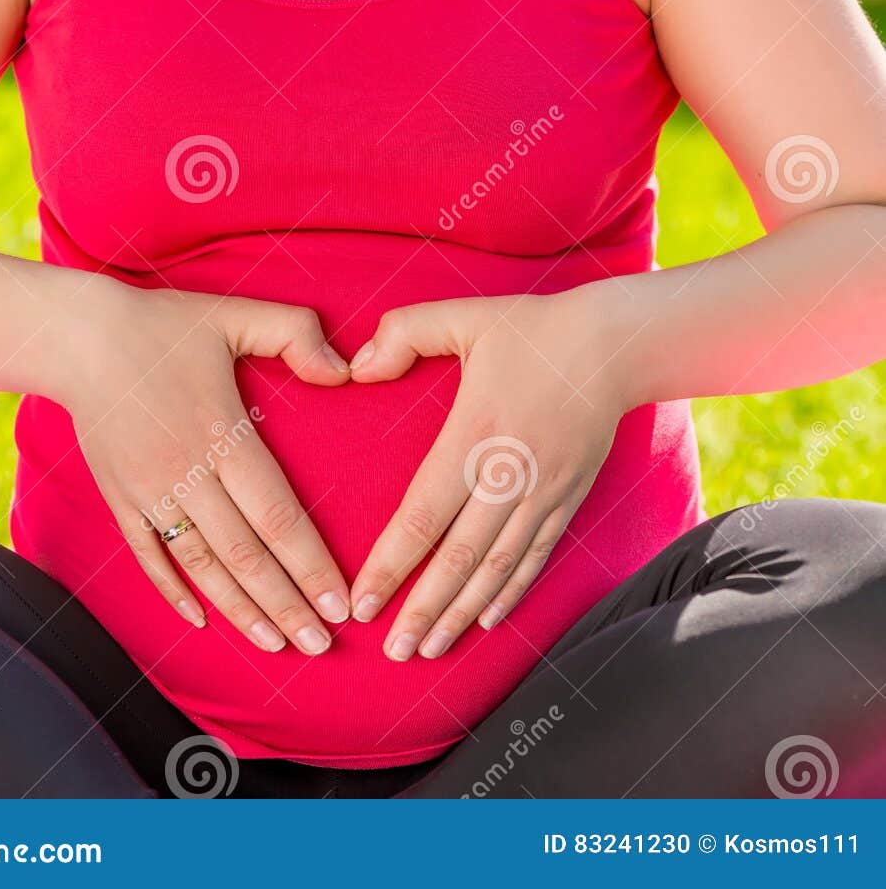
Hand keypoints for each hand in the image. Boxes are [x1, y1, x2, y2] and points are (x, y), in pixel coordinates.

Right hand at [61, 284, 352, 655]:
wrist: (76, 336)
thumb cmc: (164, 324)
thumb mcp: (236, 314)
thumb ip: (295, 334)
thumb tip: (345, 370)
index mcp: (222, 435)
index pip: (278, 517)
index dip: (311, 566)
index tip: (341, 605)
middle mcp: (186, 474)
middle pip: (245, 556)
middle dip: (286, 606)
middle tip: (322, 647)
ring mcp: (148, 492)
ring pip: (201, 567)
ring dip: (240, 610)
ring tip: (276, 645)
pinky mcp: (119, 498)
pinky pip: (149, 556)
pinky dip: (174, 592)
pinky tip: (200, 622)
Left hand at [345, 288, 627, 660]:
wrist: (613, 344)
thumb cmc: (531, 329)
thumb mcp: (462, 317)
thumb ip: (403, 333)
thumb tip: (356, 367)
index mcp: (475, 435)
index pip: (423, 515)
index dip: (391, 564)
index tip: (363, 602)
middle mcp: (509, 475)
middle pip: (460, 558)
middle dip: (422, 610)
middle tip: (390, 652)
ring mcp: (543, 493)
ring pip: (498, 569)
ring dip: (462, 614)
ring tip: (429, 650)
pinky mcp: (568, 499)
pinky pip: (535, 557)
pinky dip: (510, 594)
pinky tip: (486, 621)